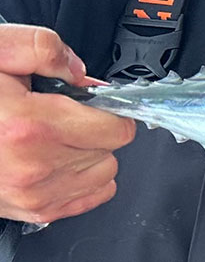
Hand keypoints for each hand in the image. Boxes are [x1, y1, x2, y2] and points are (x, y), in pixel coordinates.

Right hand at [0, 25, 135, 223]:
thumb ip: (45, 50)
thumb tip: (79, 72)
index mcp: (30, 126)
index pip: (117, 129)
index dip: (109, 110)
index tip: (92, 103)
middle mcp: (33, 167)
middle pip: (110, 150)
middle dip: (94, 129)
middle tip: (59, 116)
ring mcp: (32, 195)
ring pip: (103, 174)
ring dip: (88, 154)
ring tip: (52, 138)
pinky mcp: (30, 211)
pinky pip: (88, 198)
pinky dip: (80, 178)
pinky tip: (54, 159)